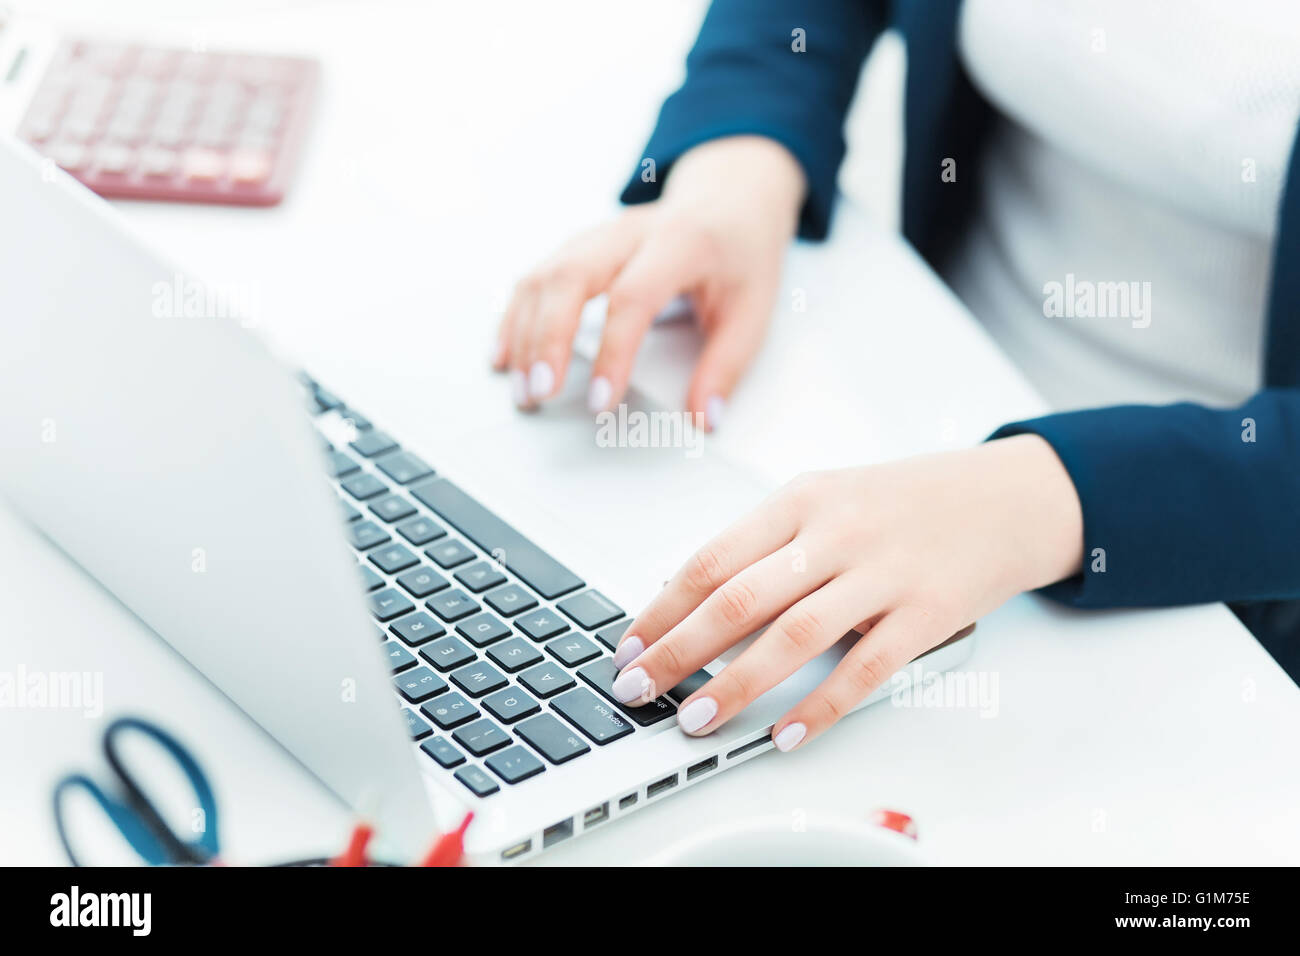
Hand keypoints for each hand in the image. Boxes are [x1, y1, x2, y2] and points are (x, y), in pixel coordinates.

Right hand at [493, 135, 804, 428]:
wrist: (729, 199)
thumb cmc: (739, 256)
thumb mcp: (753, 311)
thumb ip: (726, 367)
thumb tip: (704, 420)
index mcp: (680, 243)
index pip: (633, 296)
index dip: (614, 352)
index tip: (601, 401)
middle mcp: (631, 232)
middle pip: (571, 276)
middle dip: (548, 338)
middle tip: (540, 392)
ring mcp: (599, 235)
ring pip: (545, 275)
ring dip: (524, 334)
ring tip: (522, 388)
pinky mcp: (579, 246)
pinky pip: (535, 278)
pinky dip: (515, 318)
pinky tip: (505, 356)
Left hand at [608, 435, 1083, 749]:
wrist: (1004, 497)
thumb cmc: (904, 503)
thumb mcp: (828, 499)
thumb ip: (768, 544)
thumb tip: (692, 599)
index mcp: (801, 500)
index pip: (713, 558)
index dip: (662, 608)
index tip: (628, 646)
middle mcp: (835, 533)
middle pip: (740, 597)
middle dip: (678, 649)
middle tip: (638, 688)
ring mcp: (882, 573)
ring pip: (794, 634)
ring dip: (737, 683)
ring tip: (696, 718)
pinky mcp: (926, 613)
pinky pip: (865, 667)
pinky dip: (821, 705)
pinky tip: (787, 732)